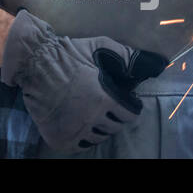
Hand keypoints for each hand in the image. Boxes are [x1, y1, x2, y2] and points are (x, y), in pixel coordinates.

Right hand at [0, 9, 165, 153]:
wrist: (34, 62)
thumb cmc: (69, 53)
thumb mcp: (101, 47)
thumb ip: (130, 58)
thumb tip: (158, 64)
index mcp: (105, 99)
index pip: (130, 115)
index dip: (127, 105)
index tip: (121, 99)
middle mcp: (91, 119)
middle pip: (114, 127)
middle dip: (113, 116)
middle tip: (102, 103)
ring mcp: (75, 130)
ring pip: (98, 137)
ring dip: (98, 126)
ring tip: (89, 111)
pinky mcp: (60, 138)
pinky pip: (80, 145)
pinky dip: (81, 136)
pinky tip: (77, 121)